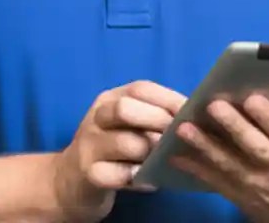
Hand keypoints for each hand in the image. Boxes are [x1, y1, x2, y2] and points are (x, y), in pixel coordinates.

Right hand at [52, 81, 186, 221]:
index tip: (194, 115)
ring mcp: (89, 145)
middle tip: (179, 139)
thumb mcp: (128, 126)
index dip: (170, 100)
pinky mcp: (88, 173)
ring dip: (152, 154)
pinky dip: (139, 179)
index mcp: (109, 99)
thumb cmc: (112, 149)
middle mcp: (96, 117)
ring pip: (126, 143)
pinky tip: (147, 180)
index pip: (141, 89)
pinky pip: (120, 175)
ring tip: (164, 161)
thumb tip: (197, 116)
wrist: (71, 181)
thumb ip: (154, 116)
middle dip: (159, 122)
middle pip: (126, 108)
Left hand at [170, 95, 268, 222]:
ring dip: (206, 147)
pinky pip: (219, 184)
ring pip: (231, 165)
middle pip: (256, 148)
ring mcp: (262, 188)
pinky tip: (177, 155)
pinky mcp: (245, 199)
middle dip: (233, 127)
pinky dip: (198, 170)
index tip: (254, 98)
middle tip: (213, 105)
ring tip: (185, 128)